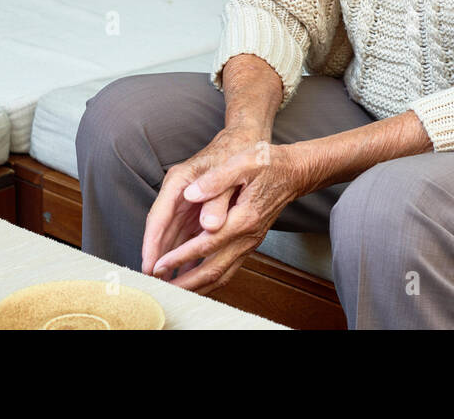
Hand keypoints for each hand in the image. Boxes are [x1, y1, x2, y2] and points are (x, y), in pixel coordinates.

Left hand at [149, 141, 309, 294]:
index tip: (159, 264)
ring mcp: (250, 242)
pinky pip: (228, 269)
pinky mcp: (249, 243)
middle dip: (185, 282)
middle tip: (159, 286)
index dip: (181, 256)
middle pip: (213, 269)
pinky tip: (192, 281)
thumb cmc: (268, 163)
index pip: (207, 243)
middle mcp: (248, 236)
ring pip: (221, 274)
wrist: (294, 172)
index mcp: (244, 217)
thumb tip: (192, 193)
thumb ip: (217, 179)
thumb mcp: (244, 162)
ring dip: (196, 286)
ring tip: (170, 290)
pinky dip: (209, 280)